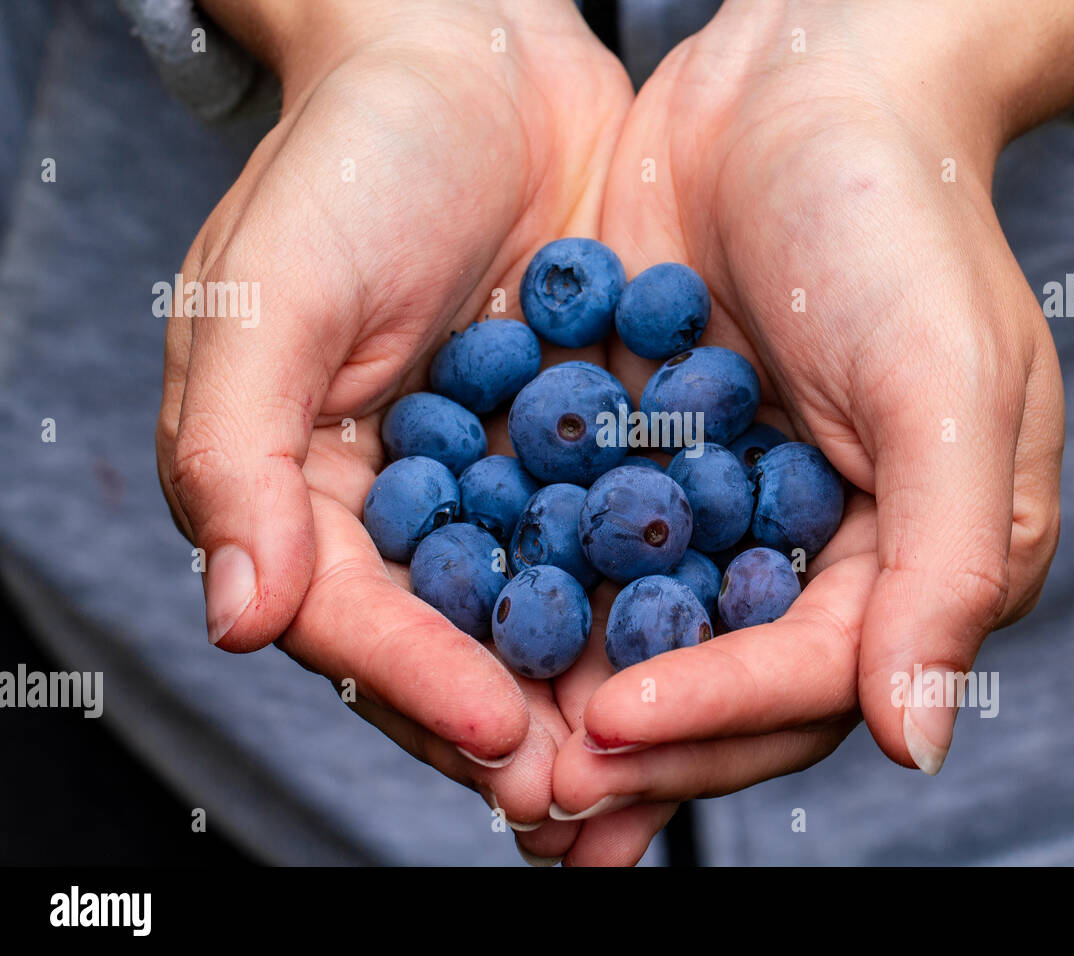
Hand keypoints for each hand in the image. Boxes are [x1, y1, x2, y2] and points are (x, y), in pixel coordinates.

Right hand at [155, 0, 633, 857]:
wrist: (475, 61)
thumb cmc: (353, 159)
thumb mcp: (268, 292)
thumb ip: (240, 454)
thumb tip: (238, 617)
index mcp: (304, 489)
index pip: (355, 619)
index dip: (421, 684)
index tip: (502, 736)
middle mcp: (403, 504)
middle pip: (452, 641)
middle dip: (516, 720)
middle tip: (589, 796)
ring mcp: (498, 479)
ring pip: (541, 607)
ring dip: (591, 685)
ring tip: (654, 758)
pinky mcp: (582, 442)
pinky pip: (615, 533)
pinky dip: (651, 589)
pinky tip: (711, 638)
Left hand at [554, 0, 1073, 815]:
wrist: (801, 86)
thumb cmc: (897, 222)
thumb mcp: (947, 386)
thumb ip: (944, 568)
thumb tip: (916, 743)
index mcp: (924, 552)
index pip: (815, 673)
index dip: (716, 713)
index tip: (608, 729)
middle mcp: (834, 552)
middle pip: (735, 685)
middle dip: (640, 743)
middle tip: (538, 799)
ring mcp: (742, 509)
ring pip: (662, 640)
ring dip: (582, 707)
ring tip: (498, 769)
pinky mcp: (665, 463)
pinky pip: (604, 555)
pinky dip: (550, 605)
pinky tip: (479, 650)